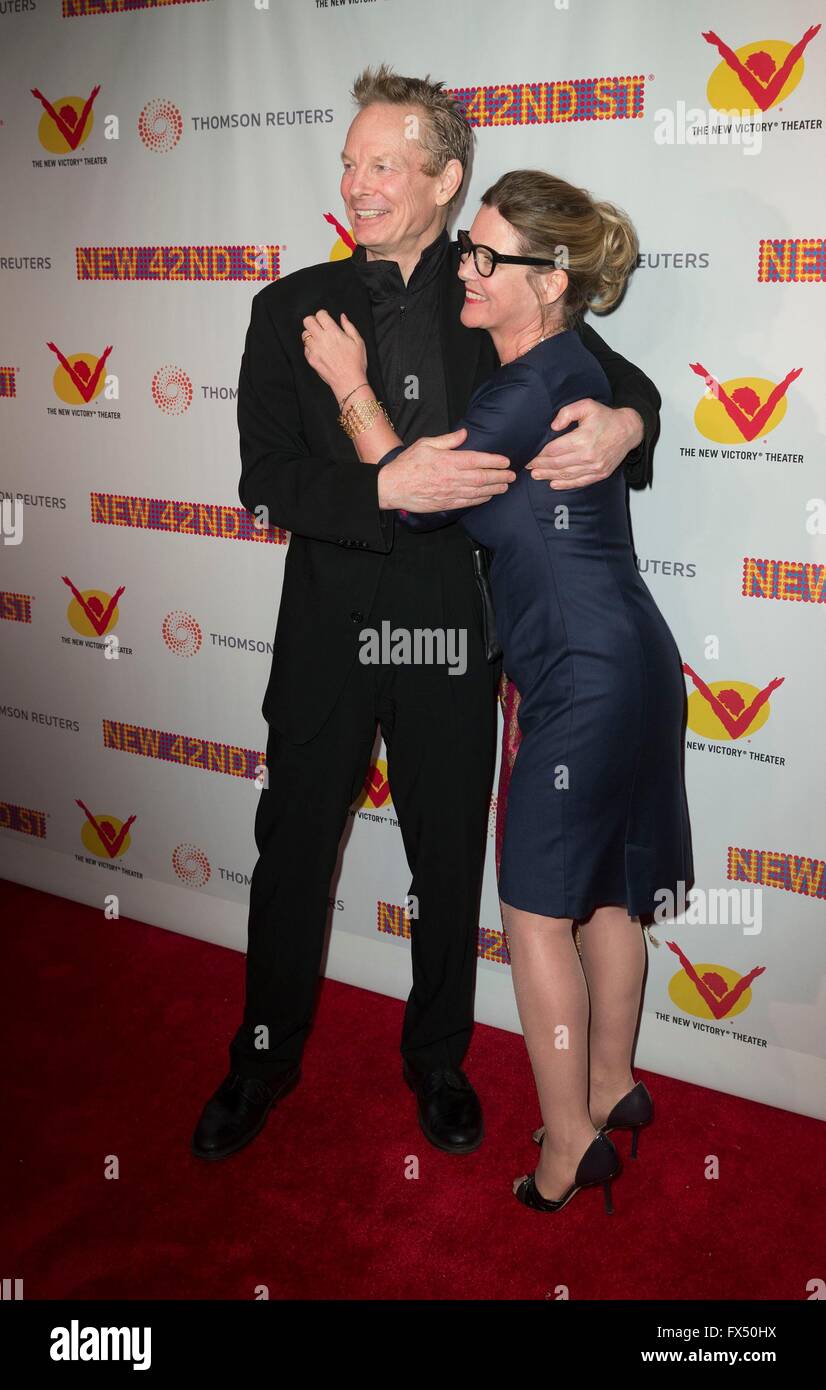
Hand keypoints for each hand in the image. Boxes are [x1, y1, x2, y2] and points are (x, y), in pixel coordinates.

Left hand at [301, 309, 367, 401]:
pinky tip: (319, 351)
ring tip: (319, 340)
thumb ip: (349, 326)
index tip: (326, 318)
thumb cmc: (356, 363)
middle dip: (313, 321)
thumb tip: (342, 317)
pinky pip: (305, 348)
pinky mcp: (311, 360)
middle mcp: (321, 339)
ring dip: (311, 335)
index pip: (320, 314)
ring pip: (304, 335)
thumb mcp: (358, 341)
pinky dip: (310, 348)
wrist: (349, 382)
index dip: (323, 314)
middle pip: (307, 321)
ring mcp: (314, 350)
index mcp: (333, 332)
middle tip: (319, 326)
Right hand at [376, 428, 514, 510]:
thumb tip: (464, 433)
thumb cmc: (407, 464)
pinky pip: (468, 502)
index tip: (505, 461)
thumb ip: (447, 440)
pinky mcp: (445, 504)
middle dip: (500, 476)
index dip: (494, 461)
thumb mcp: (425, 444)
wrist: (392, 487)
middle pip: (482, 477)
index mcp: (448, 461)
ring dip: (494, 489)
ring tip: (505, 486)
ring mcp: (449, 492)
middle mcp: (451, 478)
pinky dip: (480, 499)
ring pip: (478, 492)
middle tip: (512, 475)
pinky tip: (488, 496)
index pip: (477, 460)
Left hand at [525, 401, 642, 488]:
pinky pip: (579, 482)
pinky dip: (565, 485)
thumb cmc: (606, 417)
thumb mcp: (586, 406)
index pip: (554, 450)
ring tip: (536, 475)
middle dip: (541, 466)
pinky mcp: (600, 474)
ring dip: (549, 476)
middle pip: (557, 464)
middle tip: (529, 467)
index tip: (530, 455)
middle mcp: (588, 456)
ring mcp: (595, 467)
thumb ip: (567, 413)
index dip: (540, 454)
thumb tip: (553, 426)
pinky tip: (553, 484)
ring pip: (566, 475)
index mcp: (583, 439)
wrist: (629, 430)